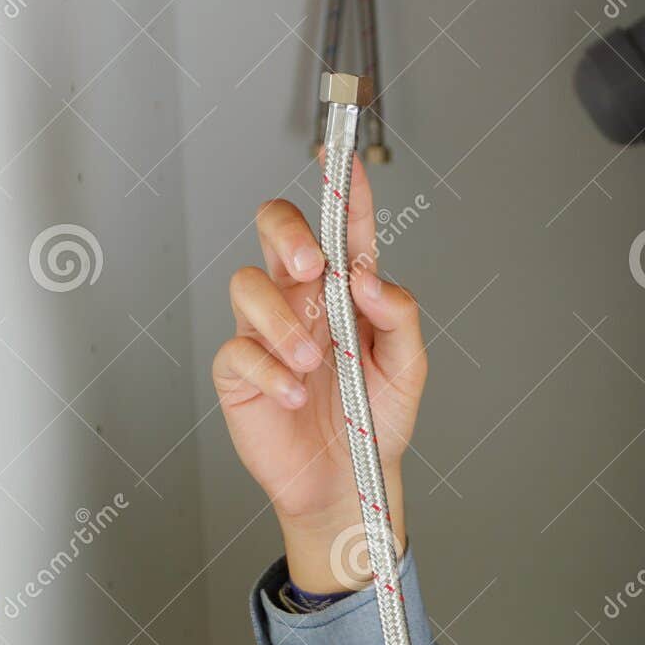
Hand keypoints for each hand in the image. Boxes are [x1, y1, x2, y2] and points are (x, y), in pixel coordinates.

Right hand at [213, 155, 426, 590]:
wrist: (350, 482)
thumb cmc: (376, 421)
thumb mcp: (407, 369)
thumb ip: (399, 317)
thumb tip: (370, 280)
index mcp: (345, 291)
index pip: (343, 228)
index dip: (342, 190)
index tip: (343, 162)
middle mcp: (302, 300)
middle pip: (276, 230)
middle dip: (288, 232)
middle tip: (313, 265)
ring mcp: (267, 332)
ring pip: (248, 284)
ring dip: (282, 320)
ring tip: (313, 363)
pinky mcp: (240, 371)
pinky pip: (237, 350)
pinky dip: (267, 369)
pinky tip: (293, 394)